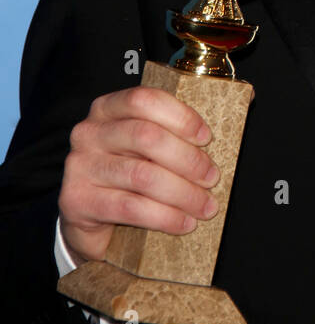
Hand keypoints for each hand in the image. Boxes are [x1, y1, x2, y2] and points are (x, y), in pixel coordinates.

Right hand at [58, 86, 219, 265]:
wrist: (91, 220)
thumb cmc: (129, 175)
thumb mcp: (147, 148)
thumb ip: (172, 133)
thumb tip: (228, 120)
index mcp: (107, 109)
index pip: (144, 100)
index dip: (180, 116)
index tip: (206, 138)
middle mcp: (88, 132)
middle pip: (146, 137)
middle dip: (188, 159)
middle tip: (211, 178)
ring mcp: (79, 166)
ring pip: (142, 175)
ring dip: (182, 193)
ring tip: (205, 206)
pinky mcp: (77, 201)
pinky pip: (131, 207)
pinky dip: (165, 216)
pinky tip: (183, 223)